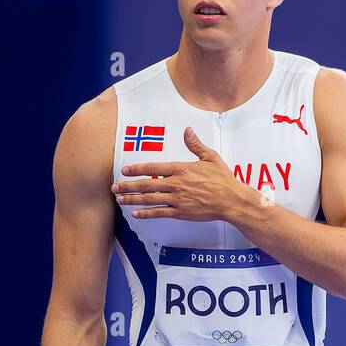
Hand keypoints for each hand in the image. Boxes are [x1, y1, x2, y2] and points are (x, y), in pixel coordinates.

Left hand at [111, 127, 240, 221]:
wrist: (231, 200)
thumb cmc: (223, 179)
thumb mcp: (210, 157)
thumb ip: (195, 144)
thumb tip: (188, 130)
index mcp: (181, 169)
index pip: (153, 168)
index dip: (136, 169)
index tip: (124, 170)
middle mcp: (176, 184)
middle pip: (146, 185)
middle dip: (128, 186)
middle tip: (114, 188)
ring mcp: (177, 199)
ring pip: (150, 199)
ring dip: (133, 200)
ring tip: (120, 200)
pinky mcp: (181, 212)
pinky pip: (160, 213)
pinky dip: (146, 214)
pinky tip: (136, 214)